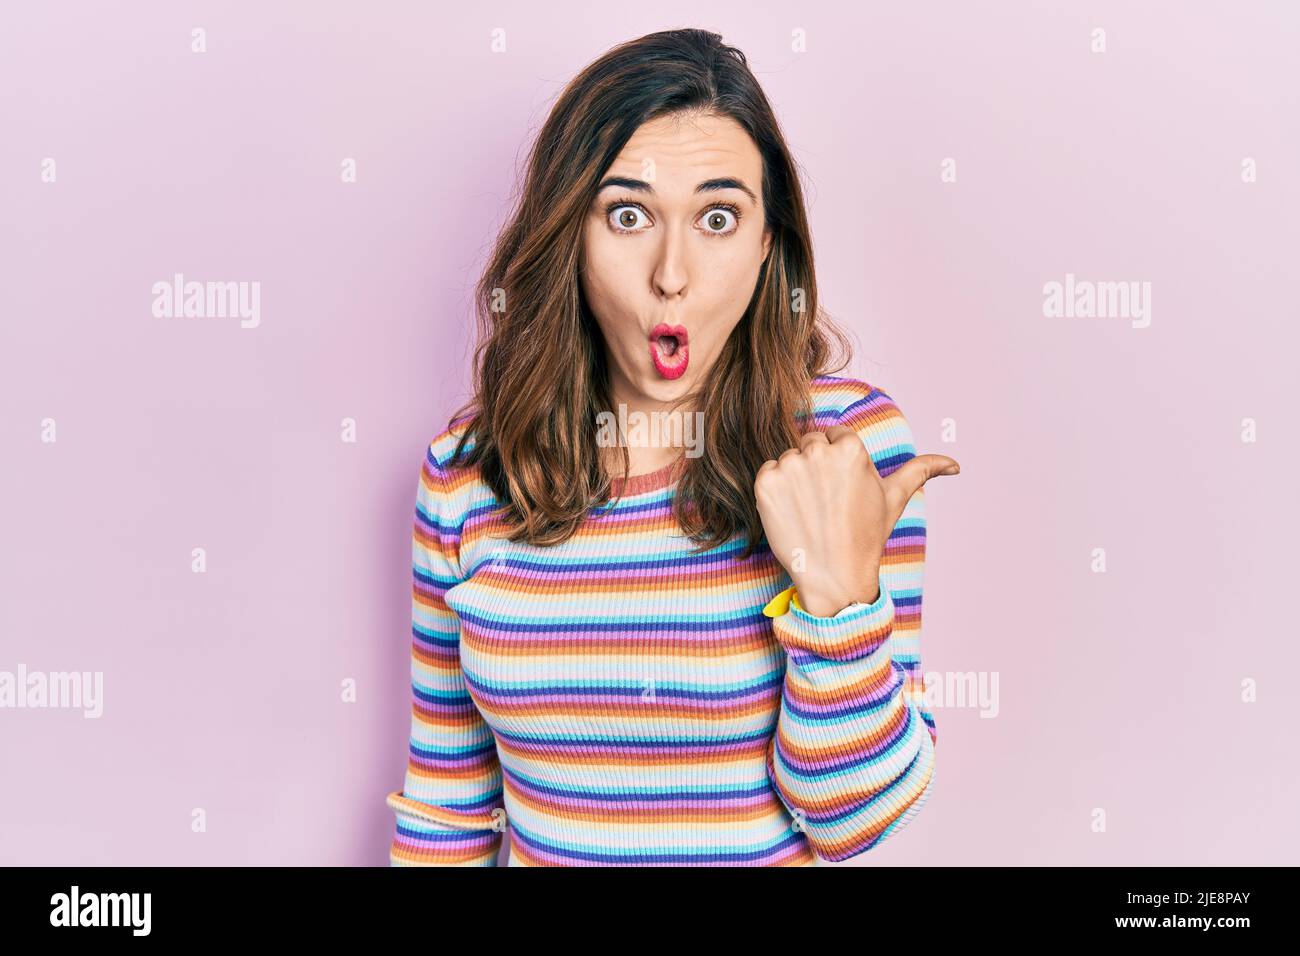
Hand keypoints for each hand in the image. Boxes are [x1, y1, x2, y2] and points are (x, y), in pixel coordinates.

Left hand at [754, 425, 959, 616]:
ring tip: (811, 511)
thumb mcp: (895, 499)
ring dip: (795, 479)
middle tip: (826, 503)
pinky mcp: (765, 483)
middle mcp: (818, 451)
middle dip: (817, 468)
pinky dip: (775, 491)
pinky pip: (767, 473)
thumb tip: (955, 465)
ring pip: (789, 458)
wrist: (834, 577)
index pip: (836, 436)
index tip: (842, 490)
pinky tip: (792, 513)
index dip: (838, 464)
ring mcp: (789, 466)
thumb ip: (921, 470)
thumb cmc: (866, 537)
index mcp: (851, 447)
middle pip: (810, 443)